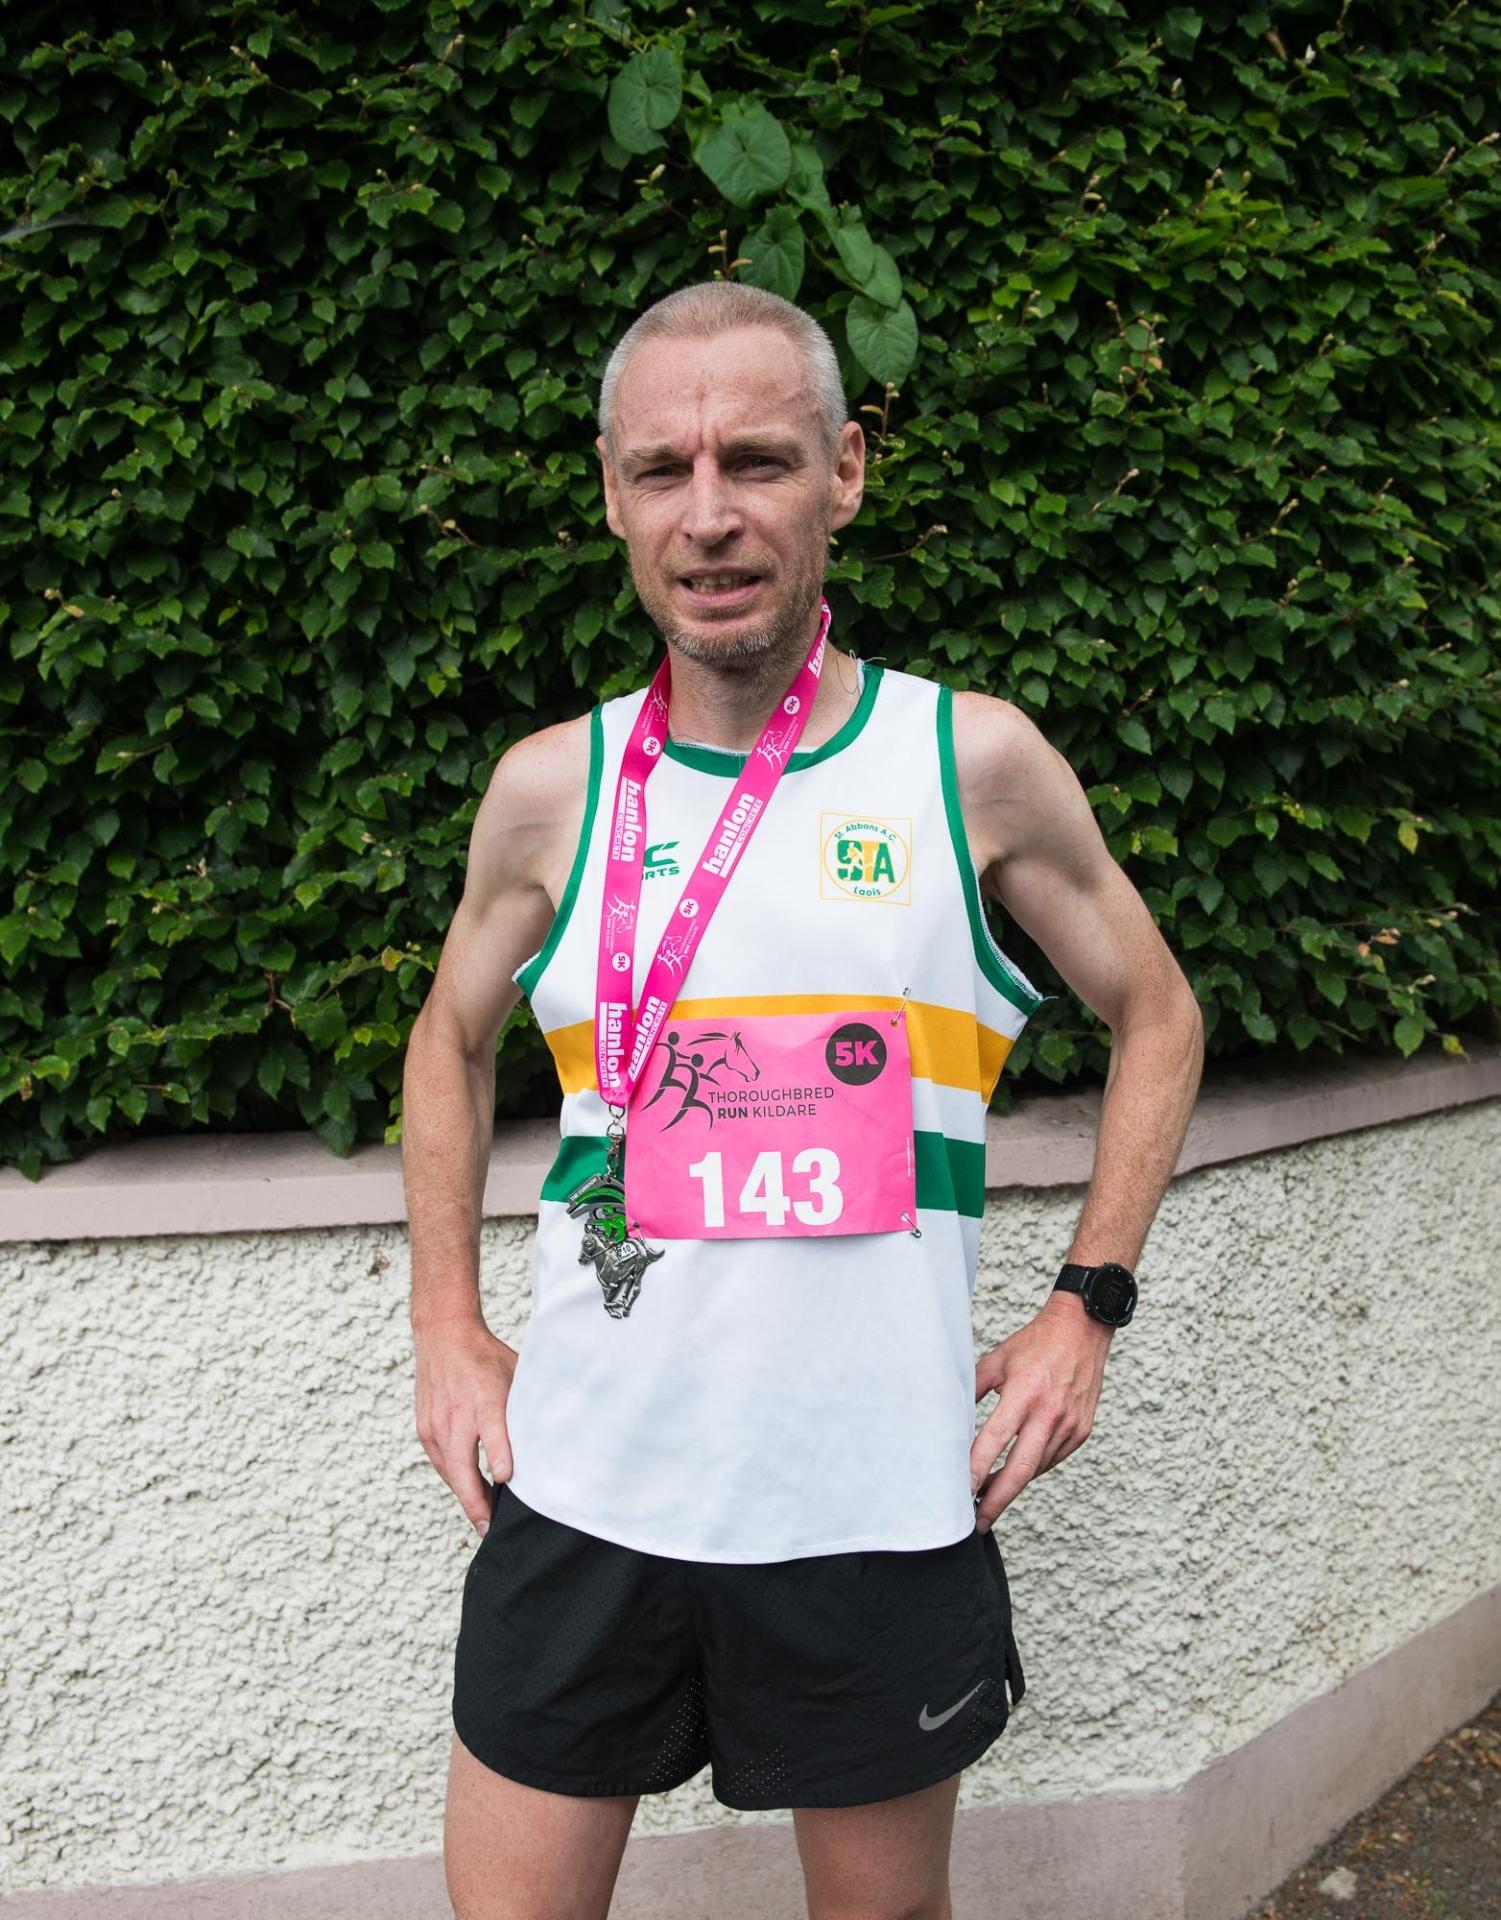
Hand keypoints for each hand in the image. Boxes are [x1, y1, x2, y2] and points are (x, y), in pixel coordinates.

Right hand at [413, 1314, 518, 1536]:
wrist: (442, 1335)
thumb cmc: (485, 1357)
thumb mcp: (516, 1374)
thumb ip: (525, 1408)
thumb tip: (549, 1440)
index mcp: (484, 1396)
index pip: (491, 1431)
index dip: (499, 1456)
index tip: (506, 1479)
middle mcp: (456, 1414)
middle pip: (462, 1466)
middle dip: (476, 1501)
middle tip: (490, 1527)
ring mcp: (436, 1424)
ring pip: (451, 1473)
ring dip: (467, 1496)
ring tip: (486, 1519)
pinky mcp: (425, 1430)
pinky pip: (442, 1464)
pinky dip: (456, 1479)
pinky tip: (471, 1492)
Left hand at [970, 1290, 1112, 1530]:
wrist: (1082, 1331)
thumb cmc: (1034, 1344)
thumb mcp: (996, 1361)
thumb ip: (972, 1392)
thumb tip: (950, 1421)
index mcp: (1024, 1393)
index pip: (995, 1441)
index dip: (975, 1471)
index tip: (959, 1493)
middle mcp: (1050, 1412)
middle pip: (1020, 1470)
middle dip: (996, 1501)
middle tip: (977, 1522)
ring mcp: (1069, 1425)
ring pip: (1037, 1469)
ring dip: (1012, 1487)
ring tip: (987, 1499)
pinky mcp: (1081, 1431)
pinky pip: (1051, 1459)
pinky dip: (1032, 1469)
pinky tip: (1015, 1474)